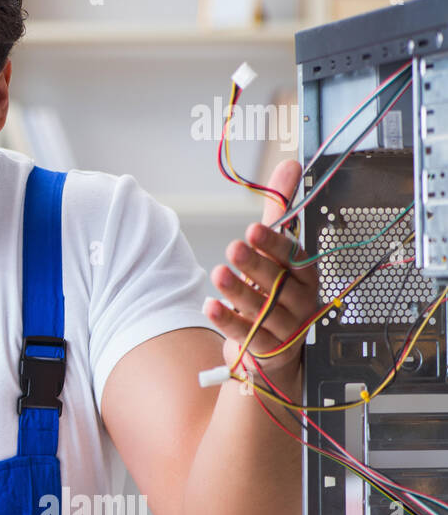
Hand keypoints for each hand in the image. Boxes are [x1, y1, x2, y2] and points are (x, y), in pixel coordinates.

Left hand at [203, 159, 319, 390]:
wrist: (274, 348)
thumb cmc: (275, 291)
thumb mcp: (275, 251)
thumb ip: (280, 211)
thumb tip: (289, 164)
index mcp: (305, 275)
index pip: (295, 257)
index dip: (275, 244)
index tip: (252, 229)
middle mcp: (299, 301)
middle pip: (278, 282)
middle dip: (255, 264)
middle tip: (233, 248)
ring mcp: (285, 328)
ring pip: (263, 309)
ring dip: (239, 291)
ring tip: (218, 275)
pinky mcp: (266, 350)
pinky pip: (248, 335)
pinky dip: (228, 320)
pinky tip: (210, 305)